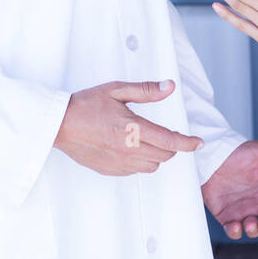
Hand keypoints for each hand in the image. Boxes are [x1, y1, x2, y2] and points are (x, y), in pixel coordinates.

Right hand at [53, 79, 203, 175]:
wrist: (59, 125)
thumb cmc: (85, 105)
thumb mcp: (116, 90)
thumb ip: (146, 90)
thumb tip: (168, 87)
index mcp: (132, 129)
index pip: (170, 140)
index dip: (188, 143)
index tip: (198, 143)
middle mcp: (128, 149)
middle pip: (164, 155)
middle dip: (172, 145)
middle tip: (167, 133)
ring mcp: (119, 163)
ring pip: (153, 166)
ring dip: (158, 155)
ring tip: (149, 140)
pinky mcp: (111, 170)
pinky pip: (136, 171)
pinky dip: (142, 162)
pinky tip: (132, 149)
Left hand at [202, 140, 257, 238]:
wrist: (209, 156)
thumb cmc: (235, 152)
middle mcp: (257, 203)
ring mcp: (242, 211)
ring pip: (254, 229)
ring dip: (254, 230)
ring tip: (249, 223)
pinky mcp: (226, 216)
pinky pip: (234, 230)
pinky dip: (235, 232)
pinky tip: (235, 226)